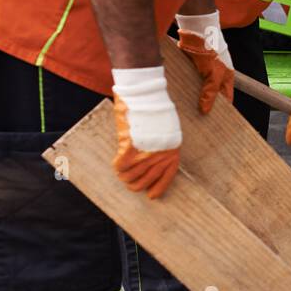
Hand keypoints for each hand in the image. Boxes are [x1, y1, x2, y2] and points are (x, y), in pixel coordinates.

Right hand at [111, 69, 181, 199]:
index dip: (158, 188)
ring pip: (130, 178)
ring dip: (125, 176)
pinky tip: (117, 161)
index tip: (152, 196)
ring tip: (122, 170)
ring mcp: (146, 153)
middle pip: (144, 183)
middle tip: (129, 178)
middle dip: (135, 183)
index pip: (166, 178)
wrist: (146, 94)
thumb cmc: (156, 108)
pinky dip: (117, 166)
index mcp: (173, 151)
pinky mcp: (131, 147)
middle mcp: (161, 156)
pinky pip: (120, 167)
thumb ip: (161, 145)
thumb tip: (150, 158)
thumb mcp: (168, 128)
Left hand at [175, 12, 233, 113]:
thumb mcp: (213, 74)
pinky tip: (176, 98)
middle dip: (205, 107)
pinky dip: (183, 90)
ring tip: (184, 113)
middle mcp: (214, 78)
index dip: (221, 111)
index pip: (226, 101)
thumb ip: (210, 92)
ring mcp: (202, 74)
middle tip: (196, 121)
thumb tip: (205, 110)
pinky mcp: (190, 70)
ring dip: (192, 99)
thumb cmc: (210, 51)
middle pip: (210, 97)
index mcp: (226, 80)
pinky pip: (187, 84)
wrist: (194, 32)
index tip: (213, 123)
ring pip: (197, 91)